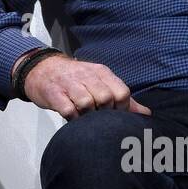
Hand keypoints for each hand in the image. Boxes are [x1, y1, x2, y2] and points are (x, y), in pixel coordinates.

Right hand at [18, 53, 149, 120]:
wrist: (40, 69)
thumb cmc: (73, 79)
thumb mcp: (98, 82)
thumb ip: (121, 97)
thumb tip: (147, 114)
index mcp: (101, 72)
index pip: (121, 91)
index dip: (122, 108)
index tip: (116, 116)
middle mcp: (86, 75)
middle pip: (106, 98)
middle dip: (105, 112)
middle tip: (98, 118)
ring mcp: (69, 84)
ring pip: (87, 103)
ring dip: (88, 115)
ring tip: (85, 118)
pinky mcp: (54, 93)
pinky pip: (68, 109)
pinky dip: (73, 118)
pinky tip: (72, 119)